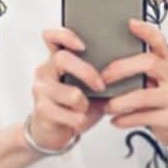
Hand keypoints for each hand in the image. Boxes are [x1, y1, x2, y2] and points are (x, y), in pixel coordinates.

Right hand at [30, 27, 107, 151]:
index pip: (53, 37)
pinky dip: (79, 120)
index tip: (82, 45)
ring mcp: (41, 89)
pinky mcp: (41, 109)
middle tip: (101, 86)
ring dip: (85, 104)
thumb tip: (127, 70)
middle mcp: (45, 71)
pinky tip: (78, 120)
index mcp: (57, 60)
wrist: (55, 132)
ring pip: (70, 93)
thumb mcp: (90, 89)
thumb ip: (102, 77)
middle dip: (87, 73)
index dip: (66, 36)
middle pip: (62, 59)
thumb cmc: (75, 107)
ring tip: (85, 109)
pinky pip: (67, 114)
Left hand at [103, 19, 167, 149]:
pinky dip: (125, 119)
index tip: (130, 23)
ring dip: (120, 101)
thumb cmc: (165, 104)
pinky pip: (143, 117)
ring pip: (143, 95)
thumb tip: (106, 66)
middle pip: (149, 63)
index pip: (160, 42)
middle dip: (121, 69)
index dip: (146, 31)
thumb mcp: (159, 83)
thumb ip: (142, 73)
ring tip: (106, 106)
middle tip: (102, 78)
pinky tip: (115, 120)